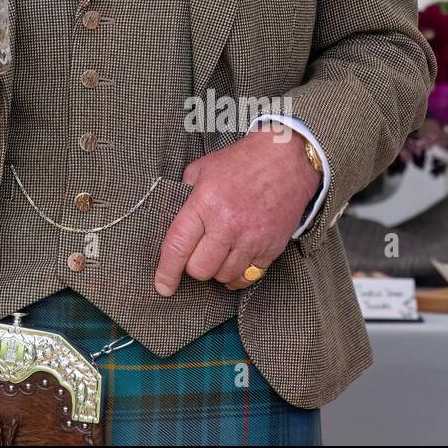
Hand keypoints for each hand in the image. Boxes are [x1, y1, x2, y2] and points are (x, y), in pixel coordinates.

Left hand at [154, 127, 320, 295]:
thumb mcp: (201, 170)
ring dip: (217, 271)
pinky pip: (249, 277)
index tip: (163, 286)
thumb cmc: (240, 163)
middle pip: (200, 269)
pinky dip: (238, 275)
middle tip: (197, 253)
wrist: (284, 161)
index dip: (167, 271)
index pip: (178, 246)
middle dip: (194, 266)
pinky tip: (235, 262)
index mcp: (205, 202)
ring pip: (224, 276)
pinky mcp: (271, 248)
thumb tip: (171, 223)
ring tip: (218, 253)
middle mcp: (228, 224)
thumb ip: (184, 197)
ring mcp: (252, 238)